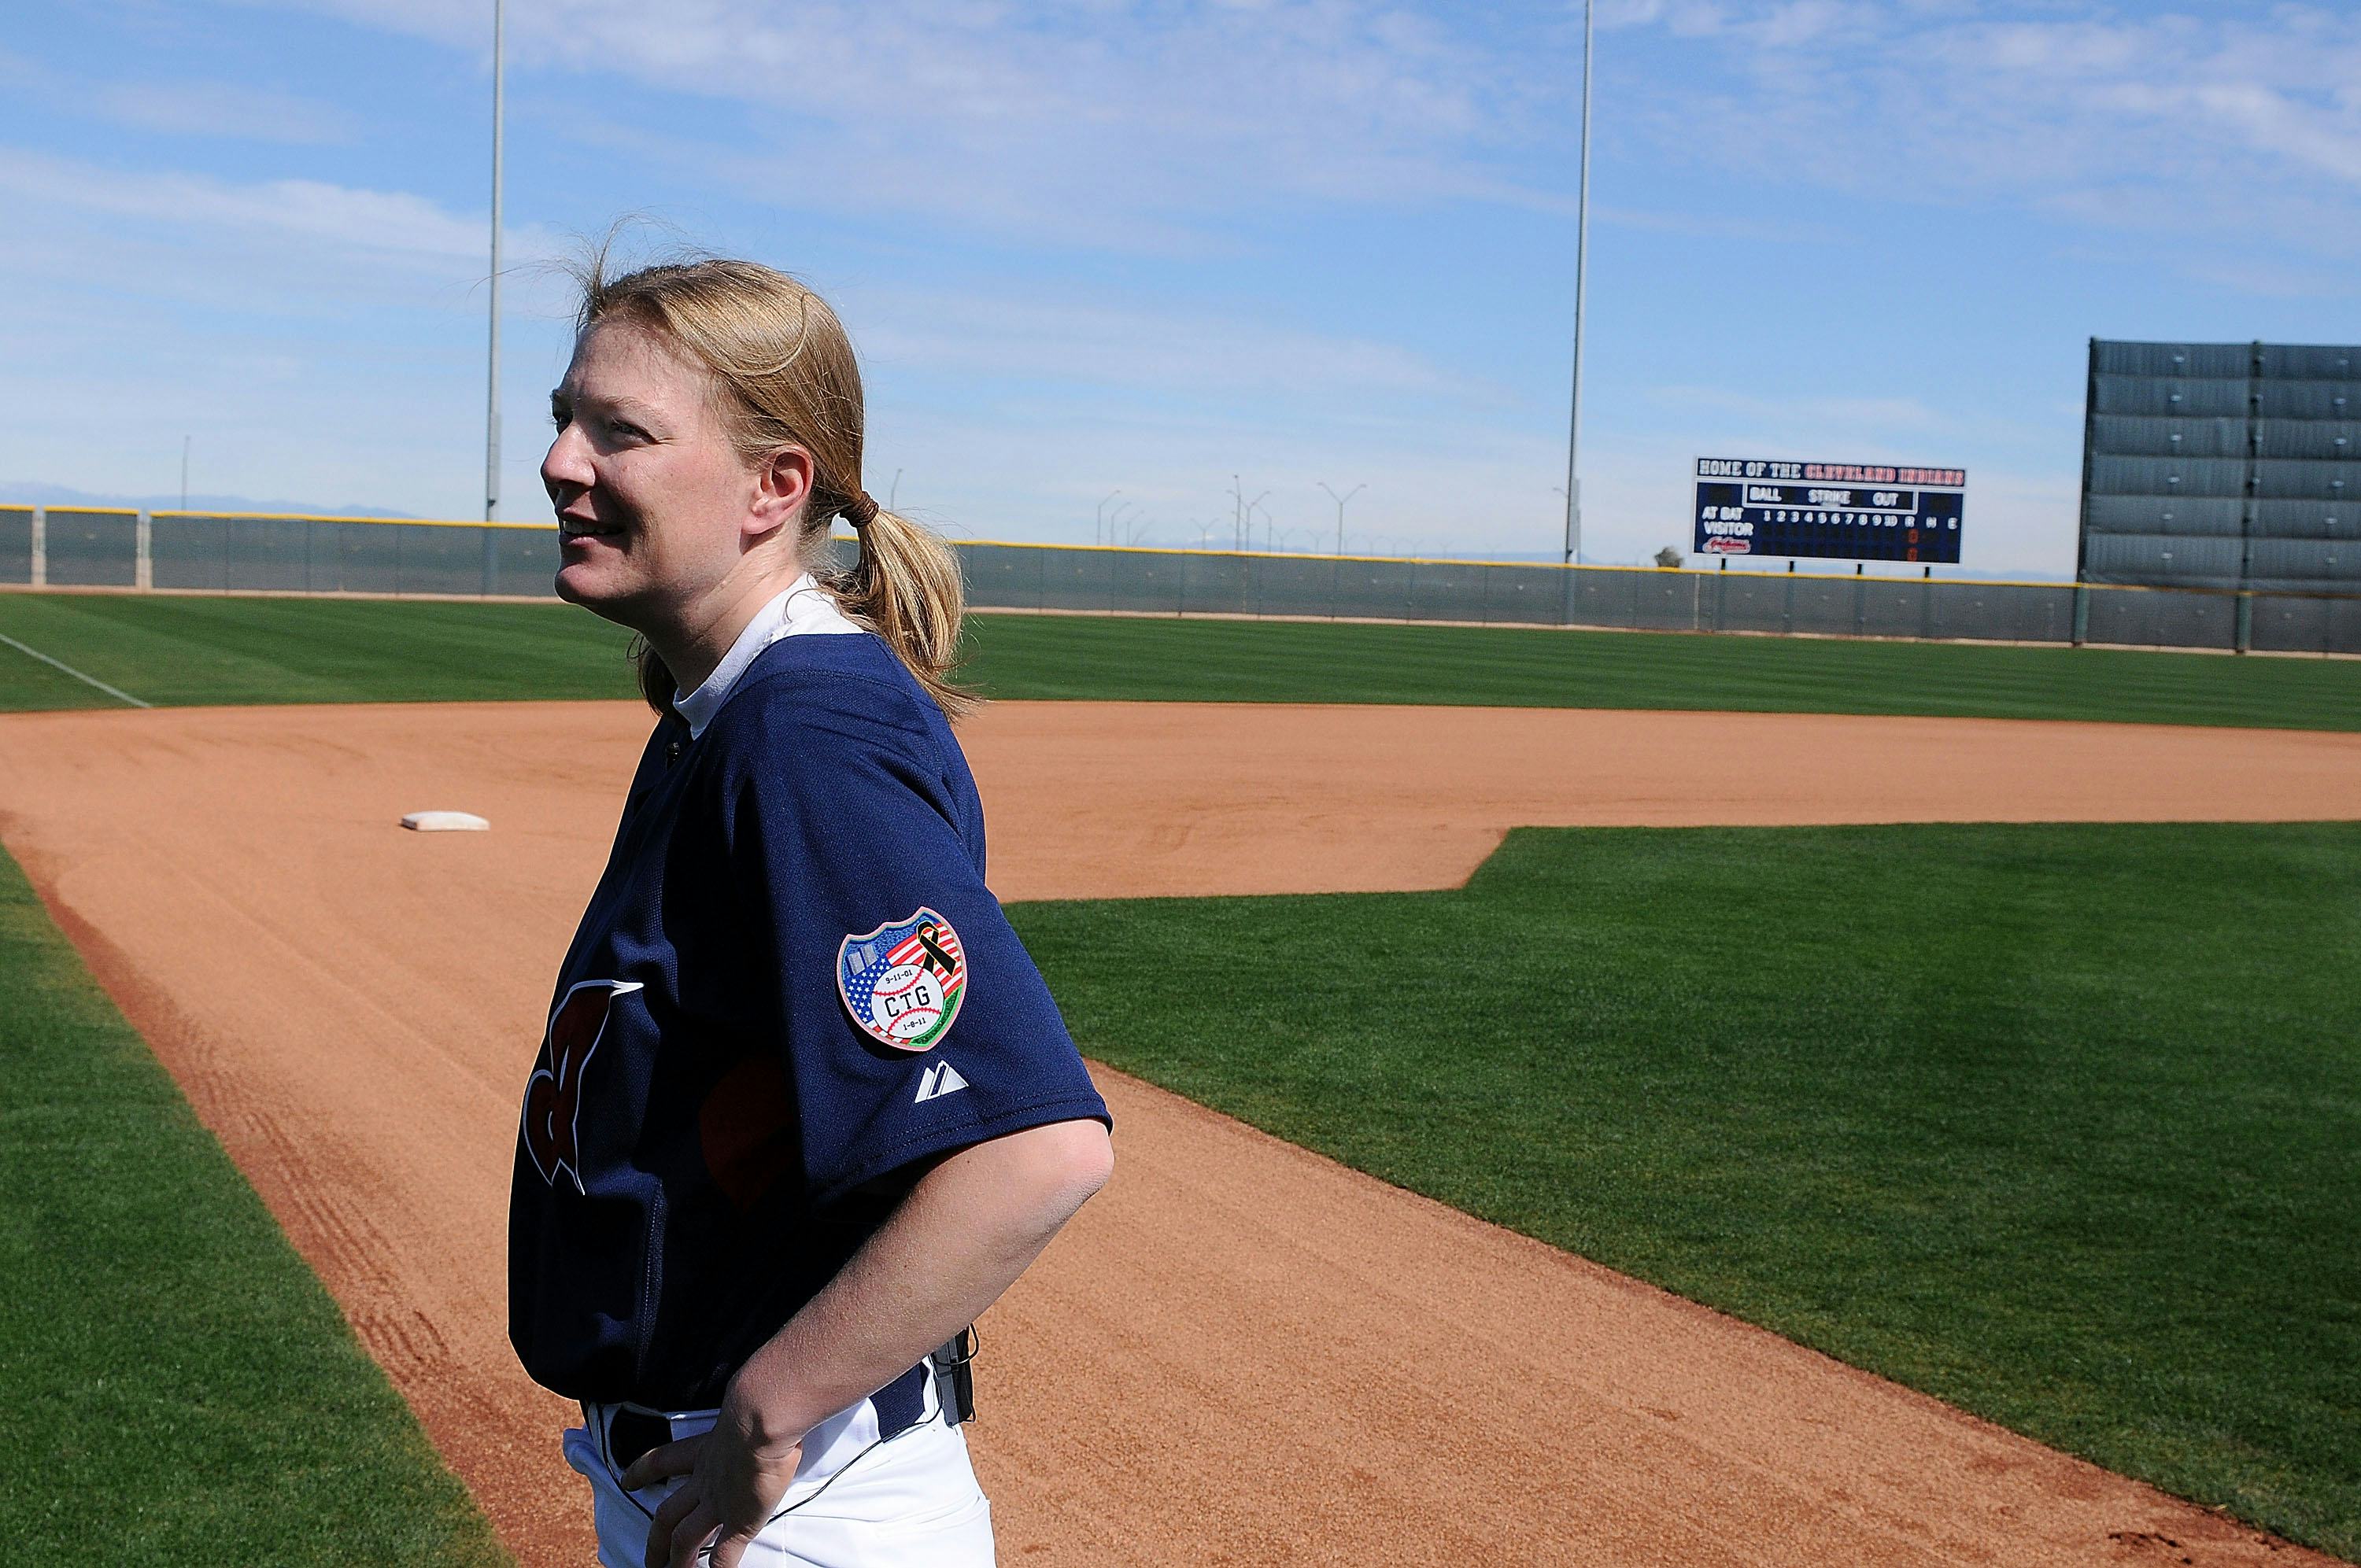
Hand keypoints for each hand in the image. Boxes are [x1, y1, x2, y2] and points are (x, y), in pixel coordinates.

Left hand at [620, 1403, 803, 1567]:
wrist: (761, 1417)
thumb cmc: (757, 1405)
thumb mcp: (743, 1406)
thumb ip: (744, 1411)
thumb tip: (757, 1394)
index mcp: (705, 1451)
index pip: (663, 1461)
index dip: (643, 1472)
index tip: (627, 1481)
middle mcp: (706, 1481)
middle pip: (669, 1514)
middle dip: (656, 1539)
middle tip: (648, 1558)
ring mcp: (720, 1503)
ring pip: (687, 1539)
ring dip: (678, 1561)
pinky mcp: (740, 1521)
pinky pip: (725, 1554)